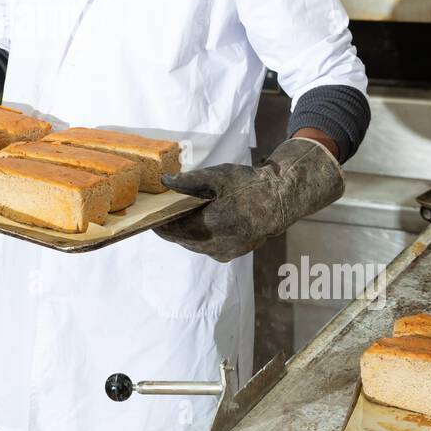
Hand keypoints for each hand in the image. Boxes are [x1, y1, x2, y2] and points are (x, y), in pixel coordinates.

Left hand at [155, 138, 345, 261]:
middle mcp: (215, 244)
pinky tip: (199, 225)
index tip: (151, 216)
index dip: (160, 224)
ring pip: (193, 245)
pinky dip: (199, 238)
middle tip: (163, 215)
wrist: (279, 201)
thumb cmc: (248, 185)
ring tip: (179, 218)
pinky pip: (206, 248)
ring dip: (184, 234)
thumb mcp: (218, 176)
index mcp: (210, 225)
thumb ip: (189, 181)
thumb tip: (164, 181)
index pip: (174, 230)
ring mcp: (224, 252)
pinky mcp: (230, 255)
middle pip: (181, 239)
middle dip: (171, 228)